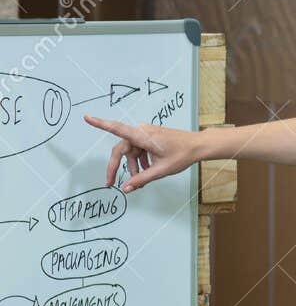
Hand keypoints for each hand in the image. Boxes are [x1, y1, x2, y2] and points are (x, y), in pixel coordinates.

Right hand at [84, 115, 202, 193]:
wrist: (198, 146)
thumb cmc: (182, 155)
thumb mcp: (161, 170)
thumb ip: (141, 179)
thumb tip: (125, 188)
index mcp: (143, 136)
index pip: (117, 129)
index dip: (101, 124)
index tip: (87, 117)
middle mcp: (142, 131)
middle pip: (122, 150)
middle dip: (117, 167)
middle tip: (111, 183)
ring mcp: (146, 133)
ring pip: (131, 152)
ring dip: (133, 166)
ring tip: (142, 179)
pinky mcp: (150, 136)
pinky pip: (138, 149)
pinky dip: (140, 161)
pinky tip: (147, 170)